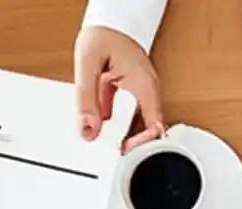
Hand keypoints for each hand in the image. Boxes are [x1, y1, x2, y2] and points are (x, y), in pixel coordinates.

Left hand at [74, 26, 164, 151]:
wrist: (109, 22)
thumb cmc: (103, 35)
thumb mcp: (88, 66)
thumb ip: (86, 99)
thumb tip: (88, 129)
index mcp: (144, 86)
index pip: (154, 126)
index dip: (142, 144)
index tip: (124, 151)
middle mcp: (148, 91)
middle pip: (148, 130)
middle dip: (131, 144)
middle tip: (111, 153)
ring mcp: (143, 93)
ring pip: (139, 125)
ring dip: (124, 136)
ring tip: (106, 143)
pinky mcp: (134, 94)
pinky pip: (130, 116)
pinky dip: (118, 124)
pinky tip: (104, 127)